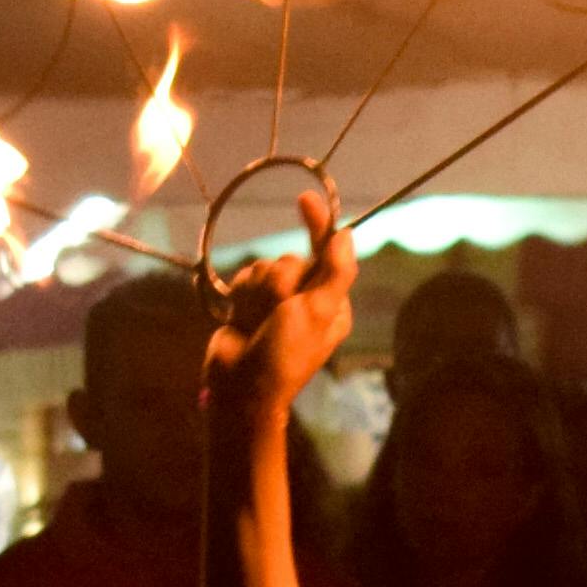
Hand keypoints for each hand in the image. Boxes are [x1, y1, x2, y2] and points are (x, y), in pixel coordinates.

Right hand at [207, 179, 358, 421]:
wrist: (240, 387)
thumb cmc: (285, 355)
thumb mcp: (318, 312)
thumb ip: (335, 272)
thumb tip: (346, 234)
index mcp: (330, 302)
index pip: (327, 252)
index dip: (317, 224)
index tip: (304, 198)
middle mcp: (305, 299)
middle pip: (289, 259)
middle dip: (279, 283)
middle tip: (278, 314)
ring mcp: (275, 302)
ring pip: (264, 267)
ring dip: (258, 293)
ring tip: (257, 322)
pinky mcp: (248, 304)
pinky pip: (243, 278)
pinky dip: (241, 296)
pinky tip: (241, 320)